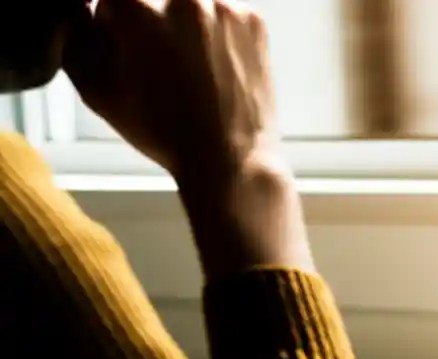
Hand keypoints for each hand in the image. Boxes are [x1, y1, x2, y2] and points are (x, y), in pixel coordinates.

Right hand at [65, 0, 280, 183]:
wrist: (229, 158)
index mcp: (136, 7)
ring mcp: (224, 5)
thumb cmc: (162, 131)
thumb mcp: (97, 90)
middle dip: (151, 19)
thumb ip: (77, 36)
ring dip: (185, 22)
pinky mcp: (254, 19)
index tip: (124, 43)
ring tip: (191, 64)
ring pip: (190, 1)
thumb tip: (84, 10)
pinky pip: (224, 10)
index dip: (114, 21)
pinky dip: (216, 29)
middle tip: (162, 59)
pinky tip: (215, 64)